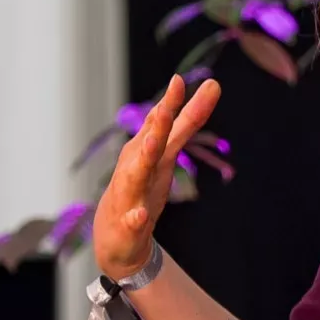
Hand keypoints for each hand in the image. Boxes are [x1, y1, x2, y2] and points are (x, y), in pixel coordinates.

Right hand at [94, 75, 220, 277]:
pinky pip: (132, 222)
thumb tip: (203, 88)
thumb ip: (183, 123)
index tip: (179, 80)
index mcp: (146, 152)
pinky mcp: (128, 226)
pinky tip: (140, 217)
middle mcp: (136, 169)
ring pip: (135, 177)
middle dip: (157, 126)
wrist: (116, 240)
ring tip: (151, 144)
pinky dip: (135, 218)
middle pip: (149, 145)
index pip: (162, 124)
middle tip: (167, 107)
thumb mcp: (163, 154)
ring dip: (142, 162)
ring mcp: (130, 196)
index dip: (171, 103)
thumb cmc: (139, 189)